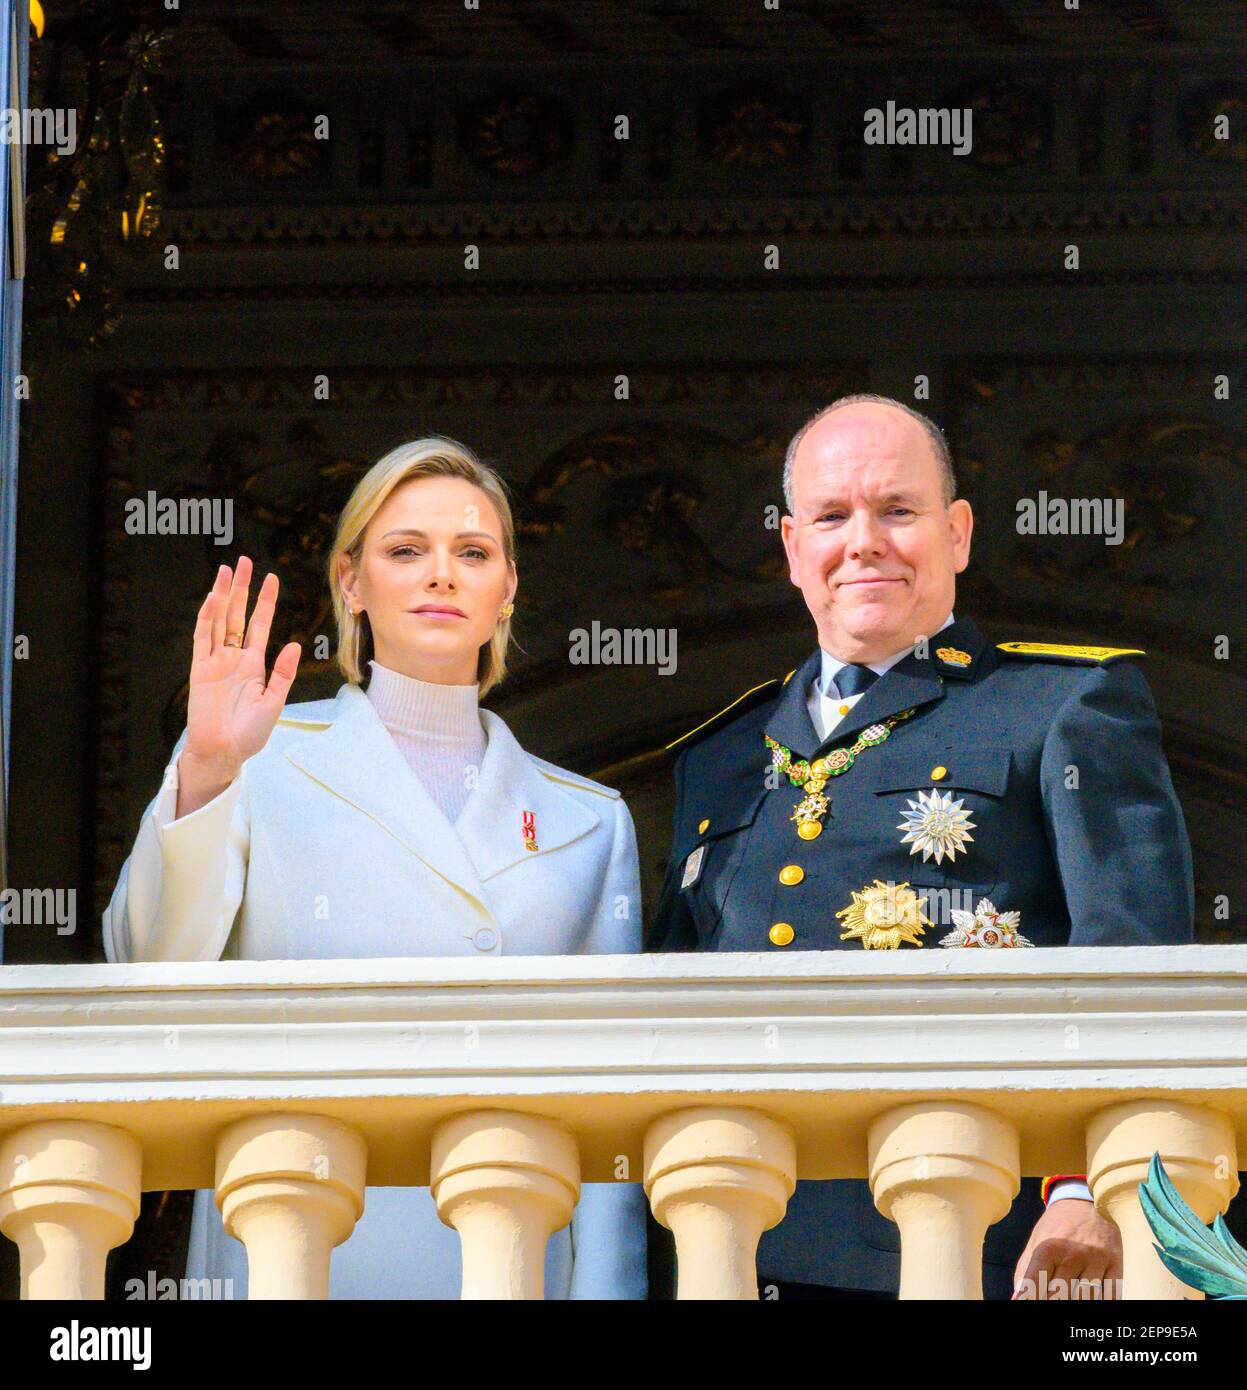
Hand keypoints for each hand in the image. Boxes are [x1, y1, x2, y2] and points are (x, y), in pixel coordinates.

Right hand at [182, 556, 300, 780]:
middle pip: (237, 615)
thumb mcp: (274, 701)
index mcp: (254, 664)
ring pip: (219, 620)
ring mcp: (216, 661)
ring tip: (227, 571)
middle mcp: (234, 658)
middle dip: (241, 589)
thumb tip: (295, 643)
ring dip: (223, 596)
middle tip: (244, 562)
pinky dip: (207, 618)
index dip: (265, 602)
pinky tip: (212, 599)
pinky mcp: (200, 669)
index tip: (271, 578)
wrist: (224, 751)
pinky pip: (202, 638)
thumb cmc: (250, 732)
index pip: (259, 624)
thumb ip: (283, 672)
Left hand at [1012, 1198, 1120, 1298]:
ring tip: (1069, 1297)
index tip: (1030, 1303)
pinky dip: (1100, 1298)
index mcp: (1047, 1248)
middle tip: (1051, 1300)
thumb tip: (1017, 1298)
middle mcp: (1072, 1253)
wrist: (1084, 1201)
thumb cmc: (1056, 1227)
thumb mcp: (1036, 1242)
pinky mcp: (1116, 1262)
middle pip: (1060, 1296)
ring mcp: (1096, 1259)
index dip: (1030, 1299)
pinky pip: (1110, 1292)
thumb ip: (1025, 1271)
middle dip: (1052, 1302)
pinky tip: (1090, 1296)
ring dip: (1076, 1301)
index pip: (1035, 1285)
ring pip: (1086, 1297)